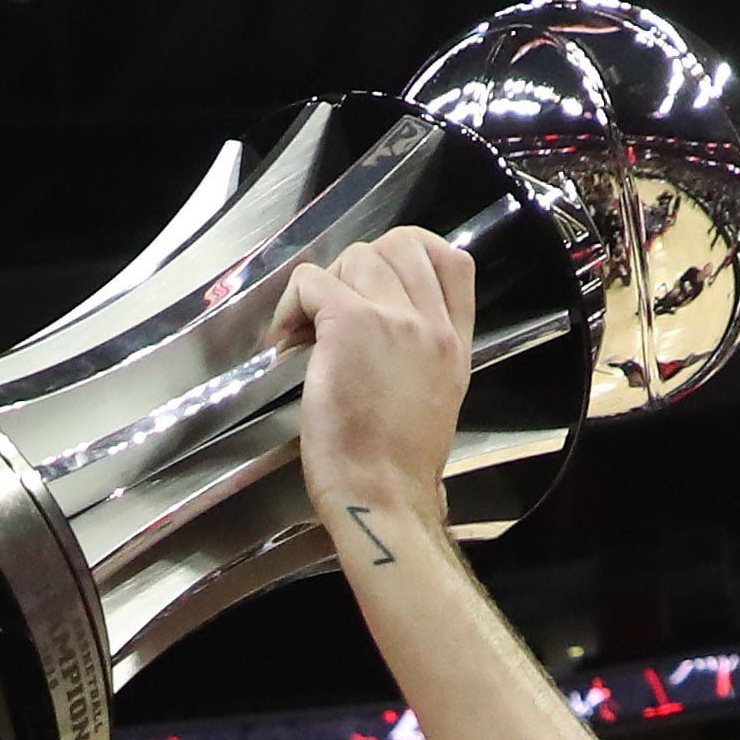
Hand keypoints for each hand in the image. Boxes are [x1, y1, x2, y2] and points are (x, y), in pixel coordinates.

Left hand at [269, 229, 475, 535]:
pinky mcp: (350, 325)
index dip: (410, 256)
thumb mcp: (435, 401)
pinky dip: (290, 304)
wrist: (384, 495)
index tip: (375, 284)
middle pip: (400, 244)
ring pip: (356, 256)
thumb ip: (422, 358)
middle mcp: (431, 323)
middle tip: (332, 311)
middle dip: (359, 266)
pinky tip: (284, 343)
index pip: (453, 260)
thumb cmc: (397, 467)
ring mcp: (394, 319)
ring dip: (323, 285)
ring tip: (306, 331)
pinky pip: (311, 281)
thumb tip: (387, 335)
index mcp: (454, 341)